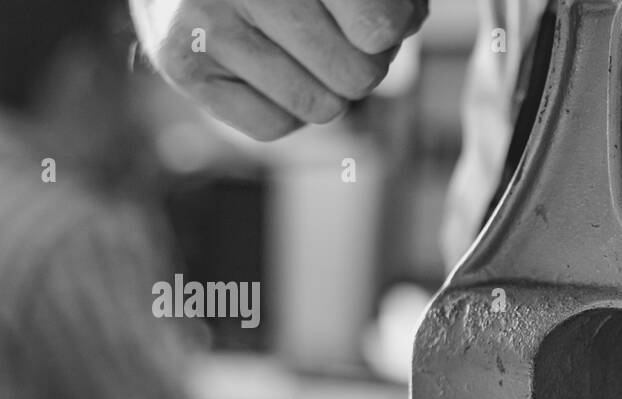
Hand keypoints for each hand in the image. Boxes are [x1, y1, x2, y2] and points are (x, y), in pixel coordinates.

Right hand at [130, 0, 428, 139]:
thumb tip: (403, 27)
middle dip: (357, 64)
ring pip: (323, 107)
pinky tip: (260, 68)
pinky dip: (281, 108)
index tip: (371, 17)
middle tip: (329, 36)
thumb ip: (389, 1)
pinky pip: (275, 126)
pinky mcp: (181, 63)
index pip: (380, 27)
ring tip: (291, 48)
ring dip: (321, 88)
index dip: (390, 29)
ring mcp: (204, 21)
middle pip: (359, 76)